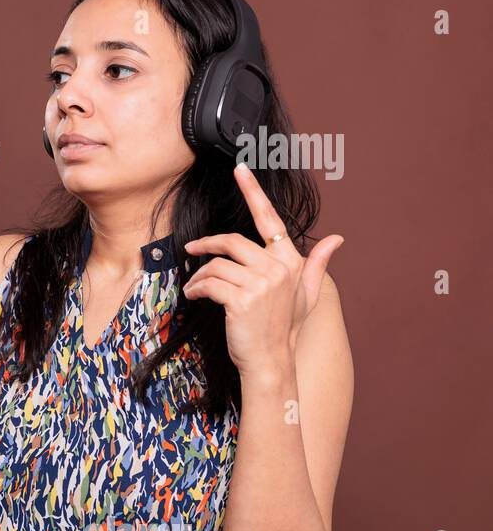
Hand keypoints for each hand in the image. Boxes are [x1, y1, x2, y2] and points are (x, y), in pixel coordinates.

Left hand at [179, 163, 343, 377]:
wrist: (272, 360)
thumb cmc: (284, 327)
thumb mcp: (306, 294)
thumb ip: (316, 263)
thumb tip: (338, 239)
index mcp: (290, 261)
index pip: (269, 219)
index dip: (253, 192)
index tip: (240, 169)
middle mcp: (278, 268)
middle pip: (232, 241)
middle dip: (207, 245)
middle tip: (192, 251)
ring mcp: (261, 284)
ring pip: (217, 264)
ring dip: (200, 275)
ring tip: (196, 287)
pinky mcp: (242, 299)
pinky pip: (210, 282)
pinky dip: (197, 288)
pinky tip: (195, 296)